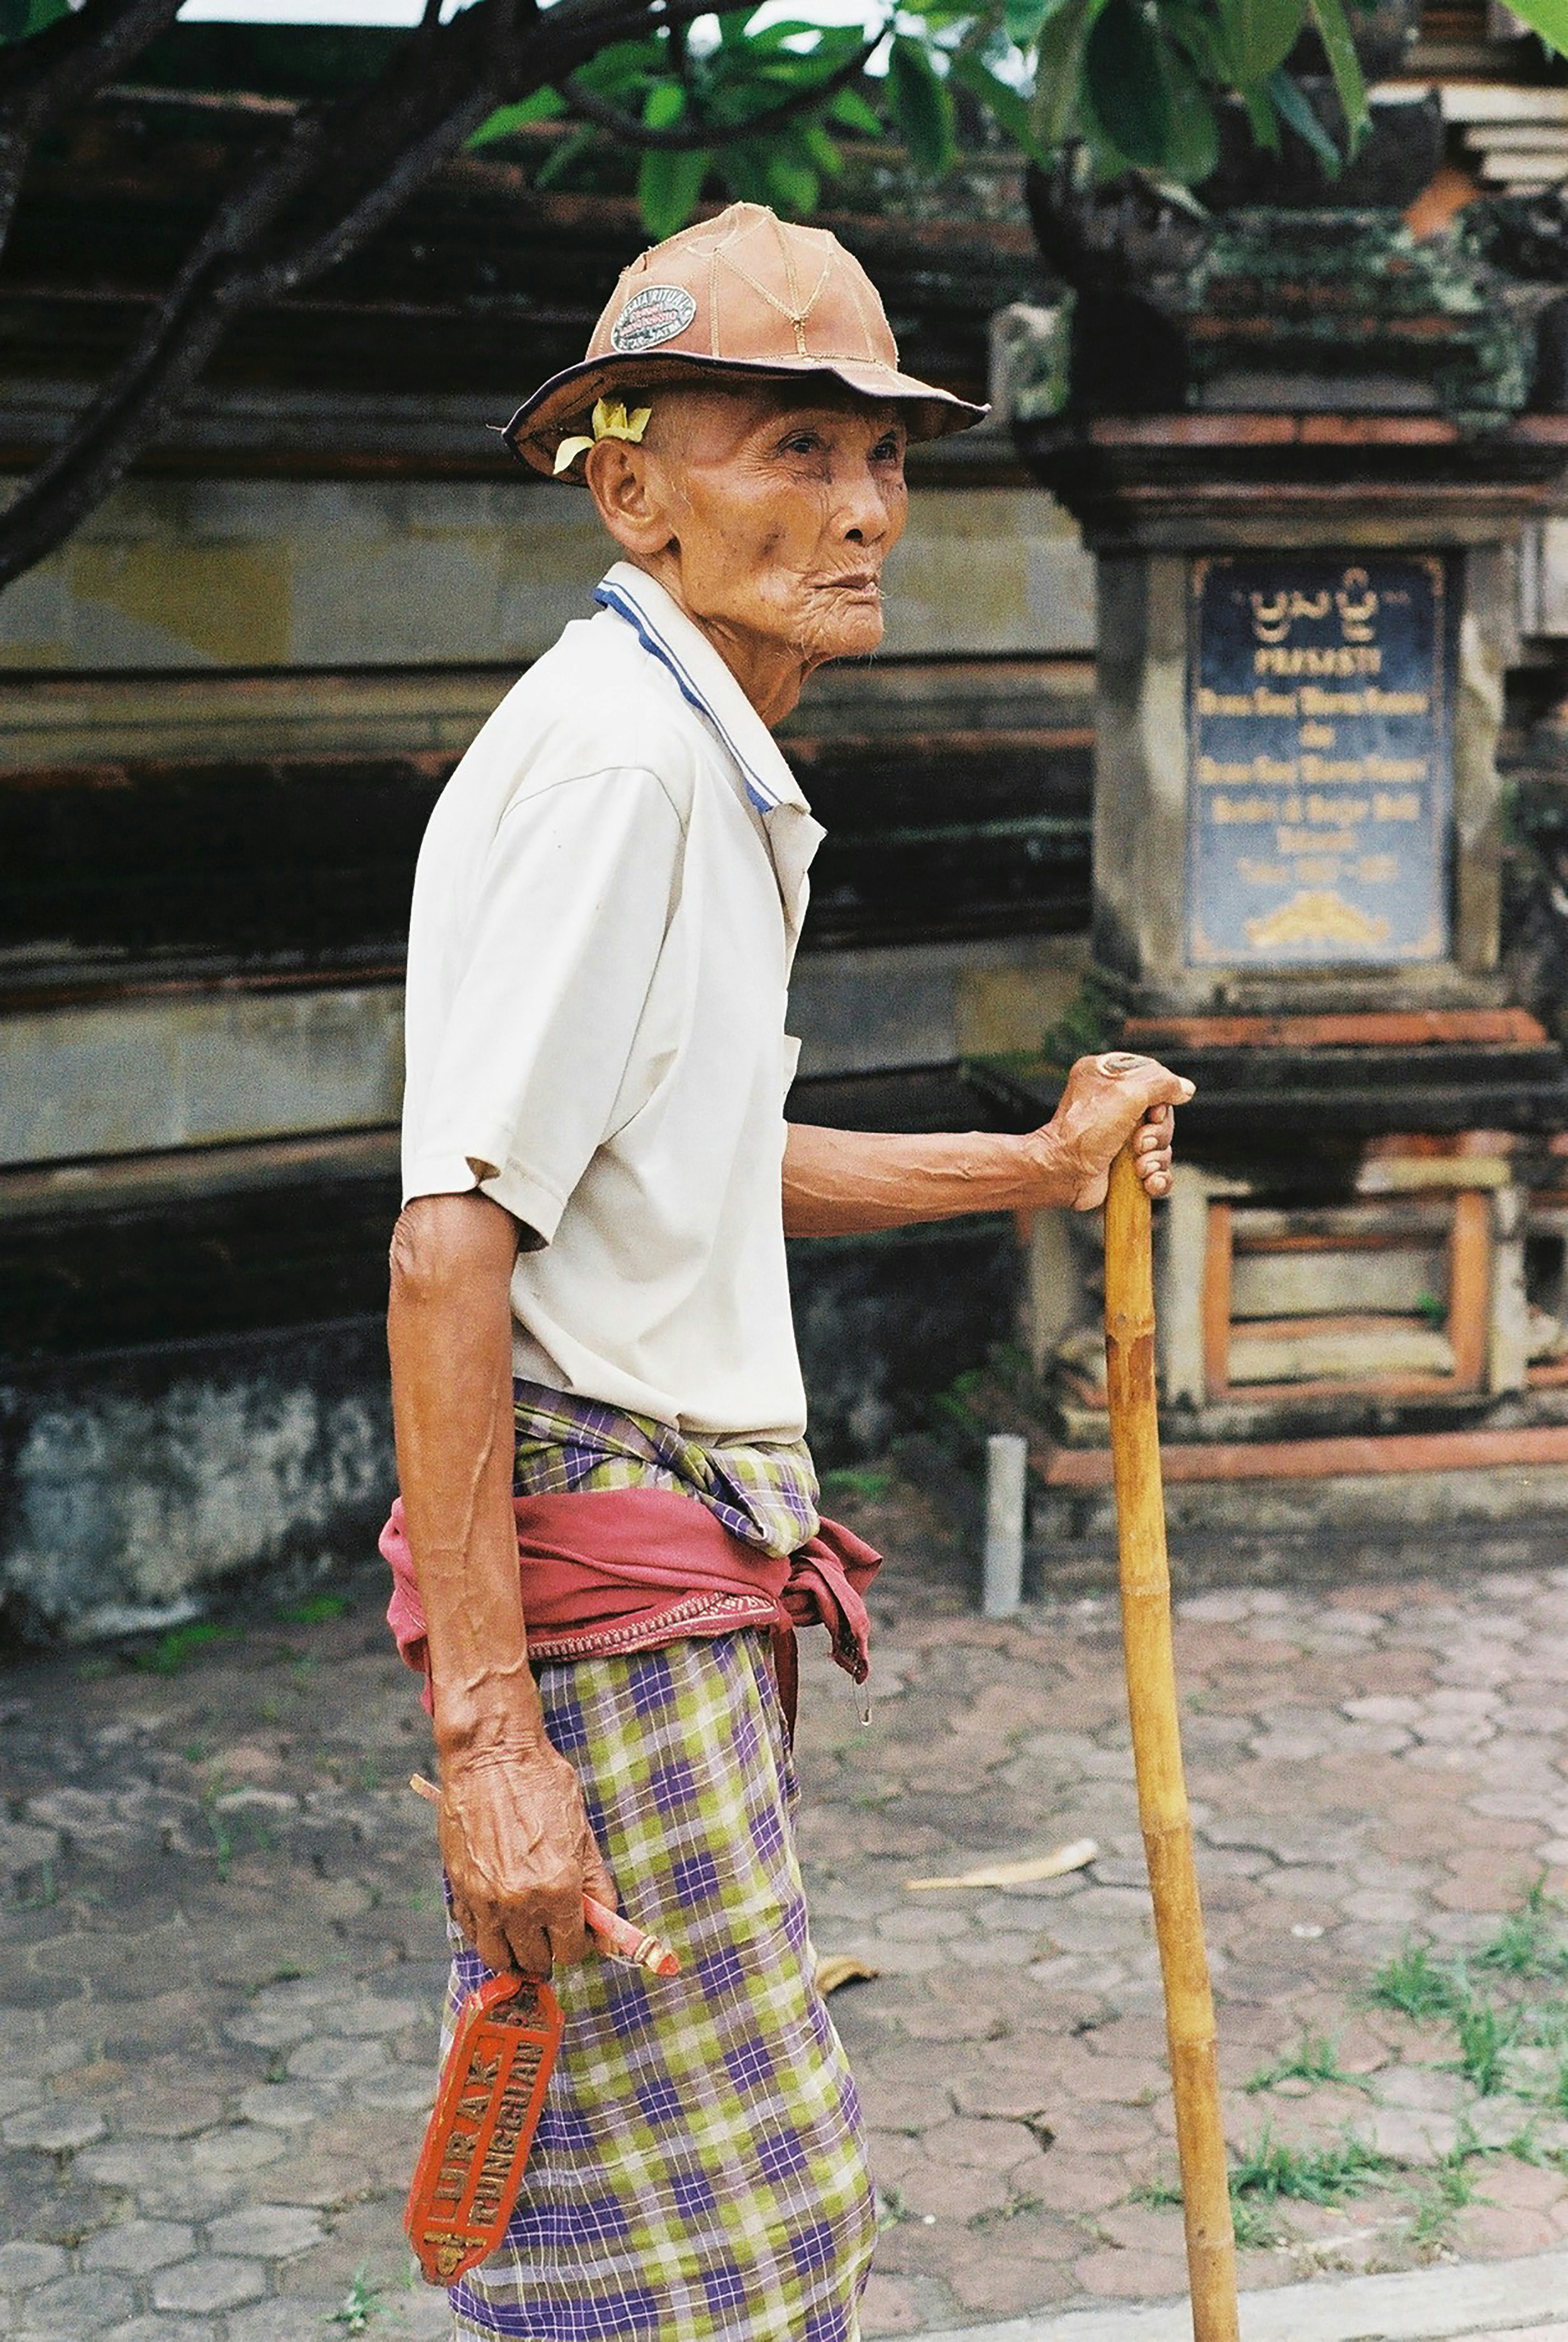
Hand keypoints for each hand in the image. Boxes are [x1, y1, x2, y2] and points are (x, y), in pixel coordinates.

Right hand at [437, 1737, 617, 1977]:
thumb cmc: (542, 1786)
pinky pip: (473, 1935)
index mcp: (557, 1889)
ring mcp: (484, 1900)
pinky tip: (500, 1917)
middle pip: (537, 1960)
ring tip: (526, 1933)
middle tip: (553, 1930)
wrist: (490, 1757)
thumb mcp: (583, 1833)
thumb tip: (608, 1934)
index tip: (578, 1931)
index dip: (579, 1943)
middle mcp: (519, 1903)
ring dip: (517, 1952)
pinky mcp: (459, 1890)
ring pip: (500, 1958)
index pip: (572, 1950)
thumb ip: (597, 1888)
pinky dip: (488, 1935)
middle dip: (550, 1949)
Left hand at [1037, 1052, 1194, 1213]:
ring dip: (1156, 1158)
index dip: (1161, 1097)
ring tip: (1138, 1167)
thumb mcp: (1126, 1092)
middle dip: (1157, 1134)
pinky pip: (1157, 1170)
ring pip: (1162, 1144)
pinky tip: (1147, 1181)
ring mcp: (1120, 1137)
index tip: (1152, 1111)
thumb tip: (1185, 1089)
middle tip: (1138, 1143)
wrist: (1062, 1173)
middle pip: (1162, 1115)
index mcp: (1109, 1077)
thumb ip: (1161, 1083)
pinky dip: (1157, 1177)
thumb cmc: (1084, 1130)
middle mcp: (1116, 1105)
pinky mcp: (1124, 1165)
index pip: (1155, 1079)